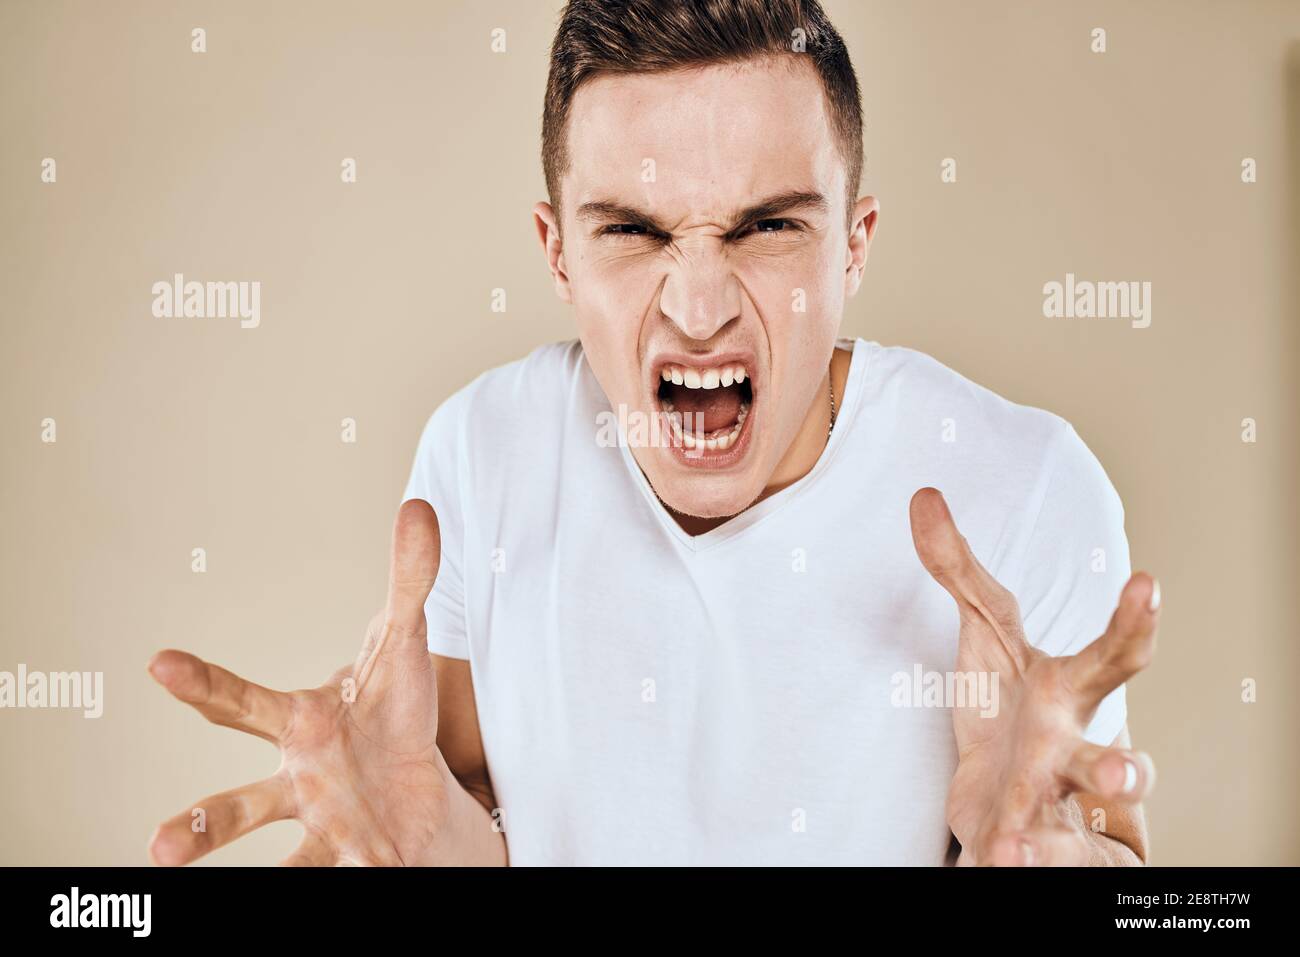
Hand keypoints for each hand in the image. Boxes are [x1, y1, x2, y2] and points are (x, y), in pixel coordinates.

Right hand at [147, 500, 499, 865]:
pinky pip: (334, 880)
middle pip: (241, 803)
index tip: (159, 663)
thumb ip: (409, 579)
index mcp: (299, 724)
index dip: (202, 684)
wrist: (416, 785)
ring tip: (203, 899)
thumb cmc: (395, 713)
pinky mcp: (354, 858)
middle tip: (158, 848)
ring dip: (251, 887)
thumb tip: (419, 506)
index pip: (240, 703)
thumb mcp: (404, 644)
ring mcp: (321, 825)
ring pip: (281, 862)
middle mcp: (296, 779)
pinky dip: (337, 888)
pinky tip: (356, 882)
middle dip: (202, 826)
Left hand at [909, 488, 1158, 864]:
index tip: (1148, 583)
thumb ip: (959, 569)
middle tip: (1123, 774)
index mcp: (1069, 691)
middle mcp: (1077, 751)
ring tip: (1015, 846)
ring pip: (1077, 837)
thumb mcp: (985, 633)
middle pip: (1115, 766)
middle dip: (1123, 772)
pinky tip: (993, 863)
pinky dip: (1022, 865)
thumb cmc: (1008, 704)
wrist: (1004, 790)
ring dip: (1054, 842)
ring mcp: (1060, 808)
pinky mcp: (1038, 847)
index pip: (1112, 656)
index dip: (1134, 622)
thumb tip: (922, 495)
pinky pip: (1042, 863)